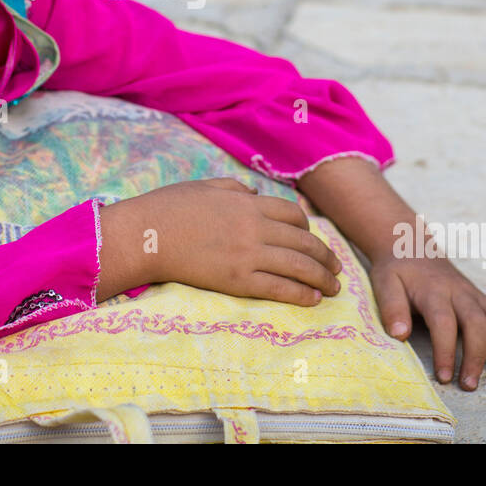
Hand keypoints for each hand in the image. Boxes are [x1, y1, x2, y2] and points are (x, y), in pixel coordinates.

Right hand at [132, 177, 342, 305]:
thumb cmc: (169, 208)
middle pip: (304, 241)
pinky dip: (302, 294)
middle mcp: (256, 227)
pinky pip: (280, 288)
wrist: (147, 235)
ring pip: (299, 266)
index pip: (293, 214)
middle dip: (326, 257)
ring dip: (322, 278)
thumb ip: (235, 188)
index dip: (308, 227)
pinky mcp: (237, 280)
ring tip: (335, 288)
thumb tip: (254, 193)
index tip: (312, 238)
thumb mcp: (206, 186)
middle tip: (337, 268)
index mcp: (248, 203)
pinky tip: (314, 300)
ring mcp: (248, 255)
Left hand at [368, 254, 485, 389]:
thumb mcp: (385, 283)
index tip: (444, 376)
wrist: (413, 247)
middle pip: (476, 322)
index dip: (446, 351)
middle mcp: (459, 292)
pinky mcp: (483, 299)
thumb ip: (391, 307)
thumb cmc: (397, 271)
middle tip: (470, 385)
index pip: (444, 322)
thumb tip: (400, 334)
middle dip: (476, 355)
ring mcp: (475, 295)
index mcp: (433, 291)